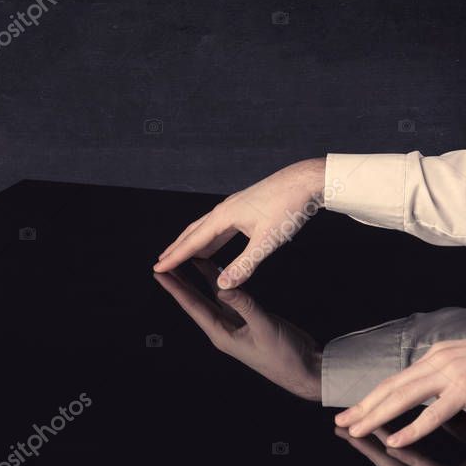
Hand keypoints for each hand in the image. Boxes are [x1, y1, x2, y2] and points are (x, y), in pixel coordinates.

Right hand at [153, 158, 326, 288]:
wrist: (307, 181)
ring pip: (206, 228)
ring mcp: (235, 207)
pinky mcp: (246, 207)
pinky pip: (220, 226)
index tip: (158, 267)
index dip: (175, 257)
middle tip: (161, 262)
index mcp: (225, 216)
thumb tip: (223, 284)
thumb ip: (244, 265)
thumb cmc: (288, 207)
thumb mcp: (266, 241)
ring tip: (181, 255)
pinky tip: (213, 244)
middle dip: (177, 248)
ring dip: (192, 242)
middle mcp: (225, 209)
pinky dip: (210, 238)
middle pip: (194, 232)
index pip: (193, 241)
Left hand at [153, 259, 322, 400]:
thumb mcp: (263, 328)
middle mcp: (224, 329)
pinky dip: (224, 284)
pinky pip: (230, 299)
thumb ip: (245, 306)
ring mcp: (236, 325)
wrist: (304, 369)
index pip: (193, 307)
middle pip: (197, 301)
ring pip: (213, 298)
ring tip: (190, 260)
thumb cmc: (284, 356)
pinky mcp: (249, 321)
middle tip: (167, 263)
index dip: (175, 289)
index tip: (159, 274)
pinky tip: (220, 272)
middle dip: (181, 282)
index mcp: (221, 334)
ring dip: (202, 280)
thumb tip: (223, 287)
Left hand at [334, 327, 465, 447]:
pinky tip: (393, 440)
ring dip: (376, 416)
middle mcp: (438, 360)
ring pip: (403, 399)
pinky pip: (433, 413)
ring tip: (355, 431)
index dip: (374, 395)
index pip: (398, 379)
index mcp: (438, 355)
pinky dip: (410, 428)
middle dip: (364, 406)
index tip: (355, 409)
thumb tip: (436, 394)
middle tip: (340, 421)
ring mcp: (450, 373)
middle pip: (392, 387)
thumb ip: (449, 379)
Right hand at [335, 413, 465, 465]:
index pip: (399, 449)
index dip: (377, 430)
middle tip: (341, 424)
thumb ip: (456, 422)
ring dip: (376, 449)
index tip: (357, 413)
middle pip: (390, 461)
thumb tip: (436, 400)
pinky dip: (408, 457)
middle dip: (364, 441)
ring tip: (355, 432)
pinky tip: (393, 445)